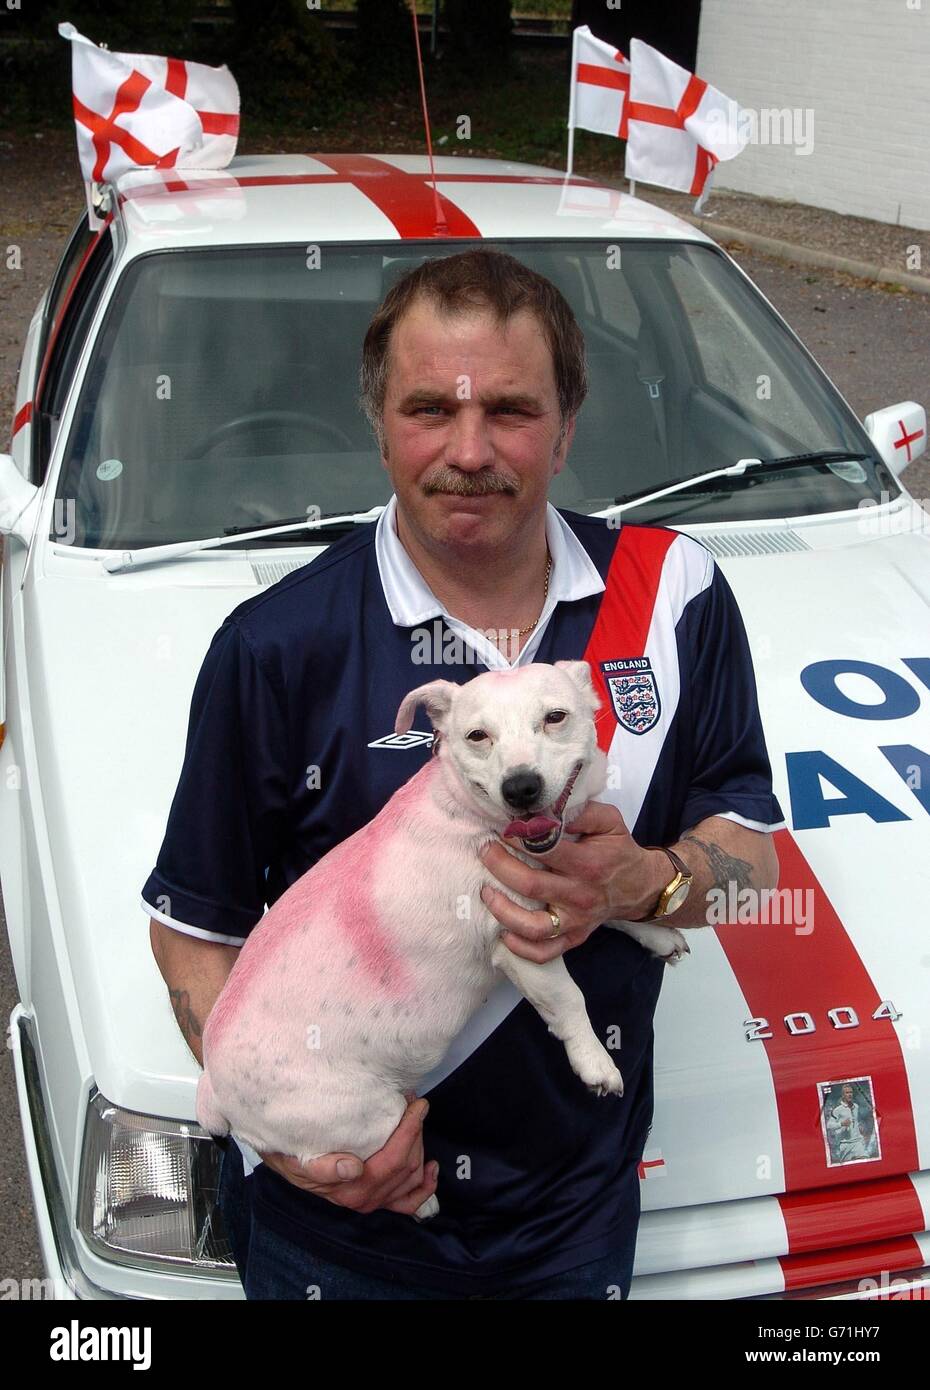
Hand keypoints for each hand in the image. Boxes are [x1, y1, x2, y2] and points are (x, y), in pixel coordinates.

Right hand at [257, 1094, 437, 1216]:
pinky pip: (409, 1201)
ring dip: (420, 1146)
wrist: (281, 1156)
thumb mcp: (296, 1157)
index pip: (392, 1160)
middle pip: (406, 1166)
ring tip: (416, 1119)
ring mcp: (372, 1200)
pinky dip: (425, 1186)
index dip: (410, 1131)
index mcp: (348, 1188)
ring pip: (412, 1177)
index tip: (416, 1104)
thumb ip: (321, 1167)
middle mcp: (363, 1198)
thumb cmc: (290, 1151)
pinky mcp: (376, 1199)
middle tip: (412, 1102)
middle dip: (415, 1131)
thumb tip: (352, 1169)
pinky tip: (431, 1167)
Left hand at [478, 801, 666, 962]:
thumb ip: (582, 811)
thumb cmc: (618, 850)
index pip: (546, 850)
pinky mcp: (574, 937)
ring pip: (533, 926)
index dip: (520, 838)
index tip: (504, 828)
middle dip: (500, 866)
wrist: (640, 887)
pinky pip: (544, 952)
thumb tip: (548, 808)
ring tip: (486, 892)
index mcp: (589, 863)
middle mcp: (581, 895)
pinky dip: (521, 948)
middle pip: (531, 886)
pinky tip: (504, 933)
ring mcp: (576, 921)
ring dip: (503, 910)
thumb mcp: (609, 821)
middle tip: (485, 850)